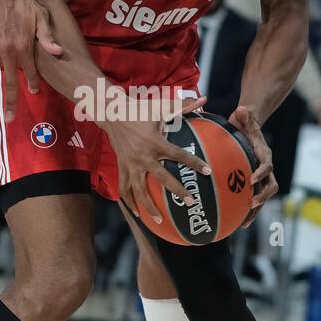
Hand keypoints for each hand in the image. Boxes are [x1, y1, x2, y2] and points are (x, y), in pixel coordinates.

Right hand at [0, 0, 61, 120]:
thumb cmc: (20, 0)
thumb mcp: (40, 15)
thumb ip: (47, 36)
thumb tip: (58, 53)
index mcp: (23, 46)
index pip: (30, 72)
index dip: (32, 83)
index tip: (33, 93)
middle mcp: (6, 52)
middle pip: (8, 83)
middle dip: (10, 103)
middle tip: (10, 121)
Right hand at [106, 94, 210, 223]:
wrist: (112, 113)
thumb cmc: (140, 109)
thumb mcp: (161, 106)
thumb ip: (184, 106)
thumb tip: (204, 99)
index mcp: (156, 142)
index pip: (179, 155)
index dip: (194, 163)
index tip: (207, 171)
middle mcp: (143, 157)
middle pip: (162, 179)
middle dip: (177, 191)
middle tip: (191, 202)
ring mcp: (131, 164)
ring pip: (140, 190)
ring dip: (149, 207)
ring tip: (159, 221)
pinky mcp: (121, 167)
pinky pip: (124, 188)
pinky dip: (129, 202)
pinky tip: (136, 213)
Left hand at [228, 105, 277, 223]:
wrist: (249, 128)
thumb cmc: (246, 123)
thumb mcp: (245, 117)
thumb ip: (244, 115)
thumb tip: (241, 109)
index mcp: (264, 154)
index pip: (267, 165)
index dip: (262, 172)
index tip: (252, 179)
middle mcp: (265, 168)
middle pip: (271, 186)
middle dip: (263, 196)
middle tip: (252, 204)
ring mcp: (261, 177)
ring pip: (263, 197)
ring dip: (255, 211)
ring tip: (243, 223)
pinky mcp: (253, 183)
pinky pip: (252, 199)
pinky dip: (245, 211)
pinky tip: (234, 222)